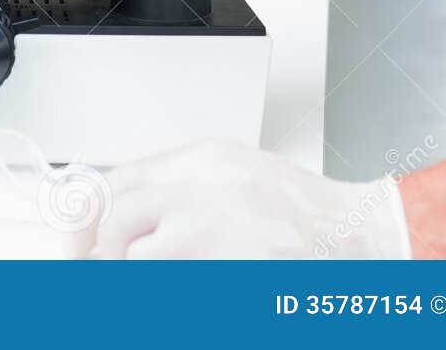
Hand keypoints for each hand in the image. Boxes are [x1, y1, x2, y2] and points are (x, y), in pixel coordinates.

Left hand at [80, 140, 411, 258]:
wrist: (361, 234)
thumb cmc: (303, 209)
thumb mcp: (234, 172)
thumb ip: (178, 184)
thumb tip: (119, 213)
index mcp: (204, 161)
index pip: (121, 182)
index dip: (94, 213)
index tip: (84, 237)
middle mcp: (205, 191)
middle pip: (119, 220)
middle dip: (104, 251)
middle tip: (105, 267)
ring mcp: (216, 235)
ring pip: (141, 261)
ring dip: (140, 272)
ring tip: (160, 273)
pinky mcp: (228, 272)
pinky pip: (172, 281)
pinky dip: (170, 284)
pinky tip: (196, 284)